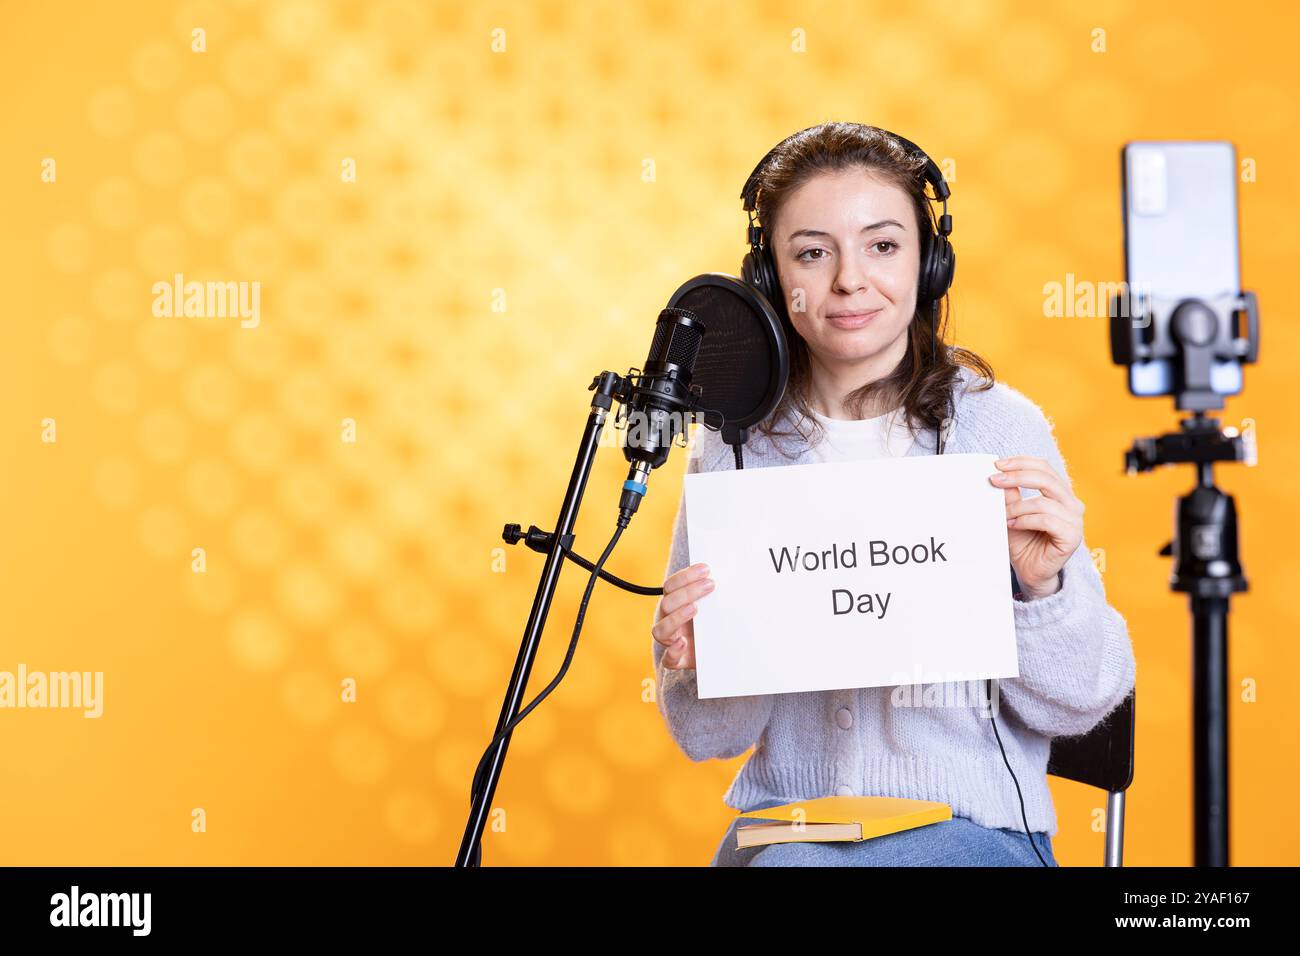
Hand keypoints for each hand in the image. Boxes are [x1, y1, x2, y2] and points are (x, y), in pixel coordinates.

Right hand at [652, 562, 714, 668]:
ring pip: (660, 630)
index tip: (706, 569)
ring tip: (695, 609)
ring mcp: (671, 641)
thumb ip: (717, 593)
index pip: (671, 585)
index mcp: (675, 604)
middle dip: (687, 591)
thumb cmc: (716, 624)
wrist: (720, 652)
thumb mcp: (716, 606)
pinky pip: (668, 659)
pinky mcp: (677, 661)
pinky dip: (673, 651)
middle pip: (667, 603)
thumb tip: (735, 575)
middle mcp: (669, 620)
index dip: (686, 576)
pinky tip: (683, 642)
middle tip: (710, 585)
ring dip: (677, 617)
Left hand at [988, 456, 1083, 597]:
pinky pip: (1047, 520)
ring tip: (1004, 516)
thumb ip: (1011, 495)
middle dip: (1017, 476)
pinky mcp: (1072, 536)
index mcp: (1061, 493)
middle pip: (1046, 479)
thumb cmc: (1023, 541)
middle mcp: (1072, 504)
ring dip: (1017, 507)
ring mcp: (1075, 520)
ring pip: (1043, 502)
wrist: (1030, 571)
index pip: (1044, 468)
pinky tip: (1013, 525)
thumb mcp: (1012, 513)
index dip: (1021, 463)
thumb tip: (1000, 474)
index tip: (998, 464)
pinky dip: (1025, 521)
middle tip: (995, 480)